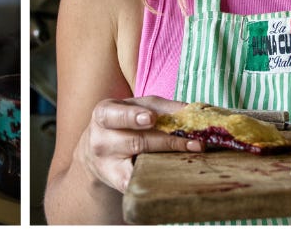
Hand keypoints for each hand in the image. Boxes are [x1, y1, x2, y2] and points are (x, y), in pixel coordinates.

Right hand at [74, 95, 200, 194]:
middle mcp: (102, 140)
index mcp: (103, 114)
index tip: (151, 118)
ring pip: (141, 164)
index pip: (116, 115)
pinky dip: (159, 179)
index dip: (133, 116)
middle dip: (168, 141)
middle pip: (137, 141)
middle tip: (194, 143)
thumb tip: (193, 110)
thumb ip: (159, 107)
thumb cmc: (122, 123)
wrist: (96, 151)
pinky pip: (140, 183)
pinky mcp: (118, 183)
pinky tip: (176, 176)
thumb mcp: (132, 107)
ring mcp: (108, 165)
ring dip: (169, 159)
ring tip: (192, 155)